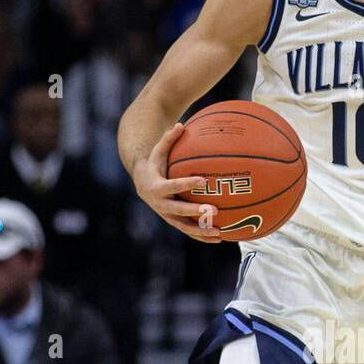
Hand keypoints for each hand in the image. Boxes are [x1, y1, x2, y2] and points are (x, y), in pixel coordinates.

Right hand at [132, 122, 222, 242]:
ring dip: (201, 231)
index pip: (172, 185)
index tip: (203, 180)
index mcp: (156, 186)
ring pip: (184, 226)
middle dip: (196, 212)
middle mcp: (160, 204)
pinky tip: (220, 238)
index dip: (187, 184)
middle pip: (178, 211)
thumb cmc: (155, 163)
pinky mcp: (174, 222)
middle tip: (214, 210)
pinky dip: (202, 236)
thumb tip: (181, 125)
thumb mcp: (159, 150)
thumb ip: (169, 139)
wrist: (143, 183)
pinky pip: (189, 231)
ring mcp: (167, 216)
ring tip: (220, 232)